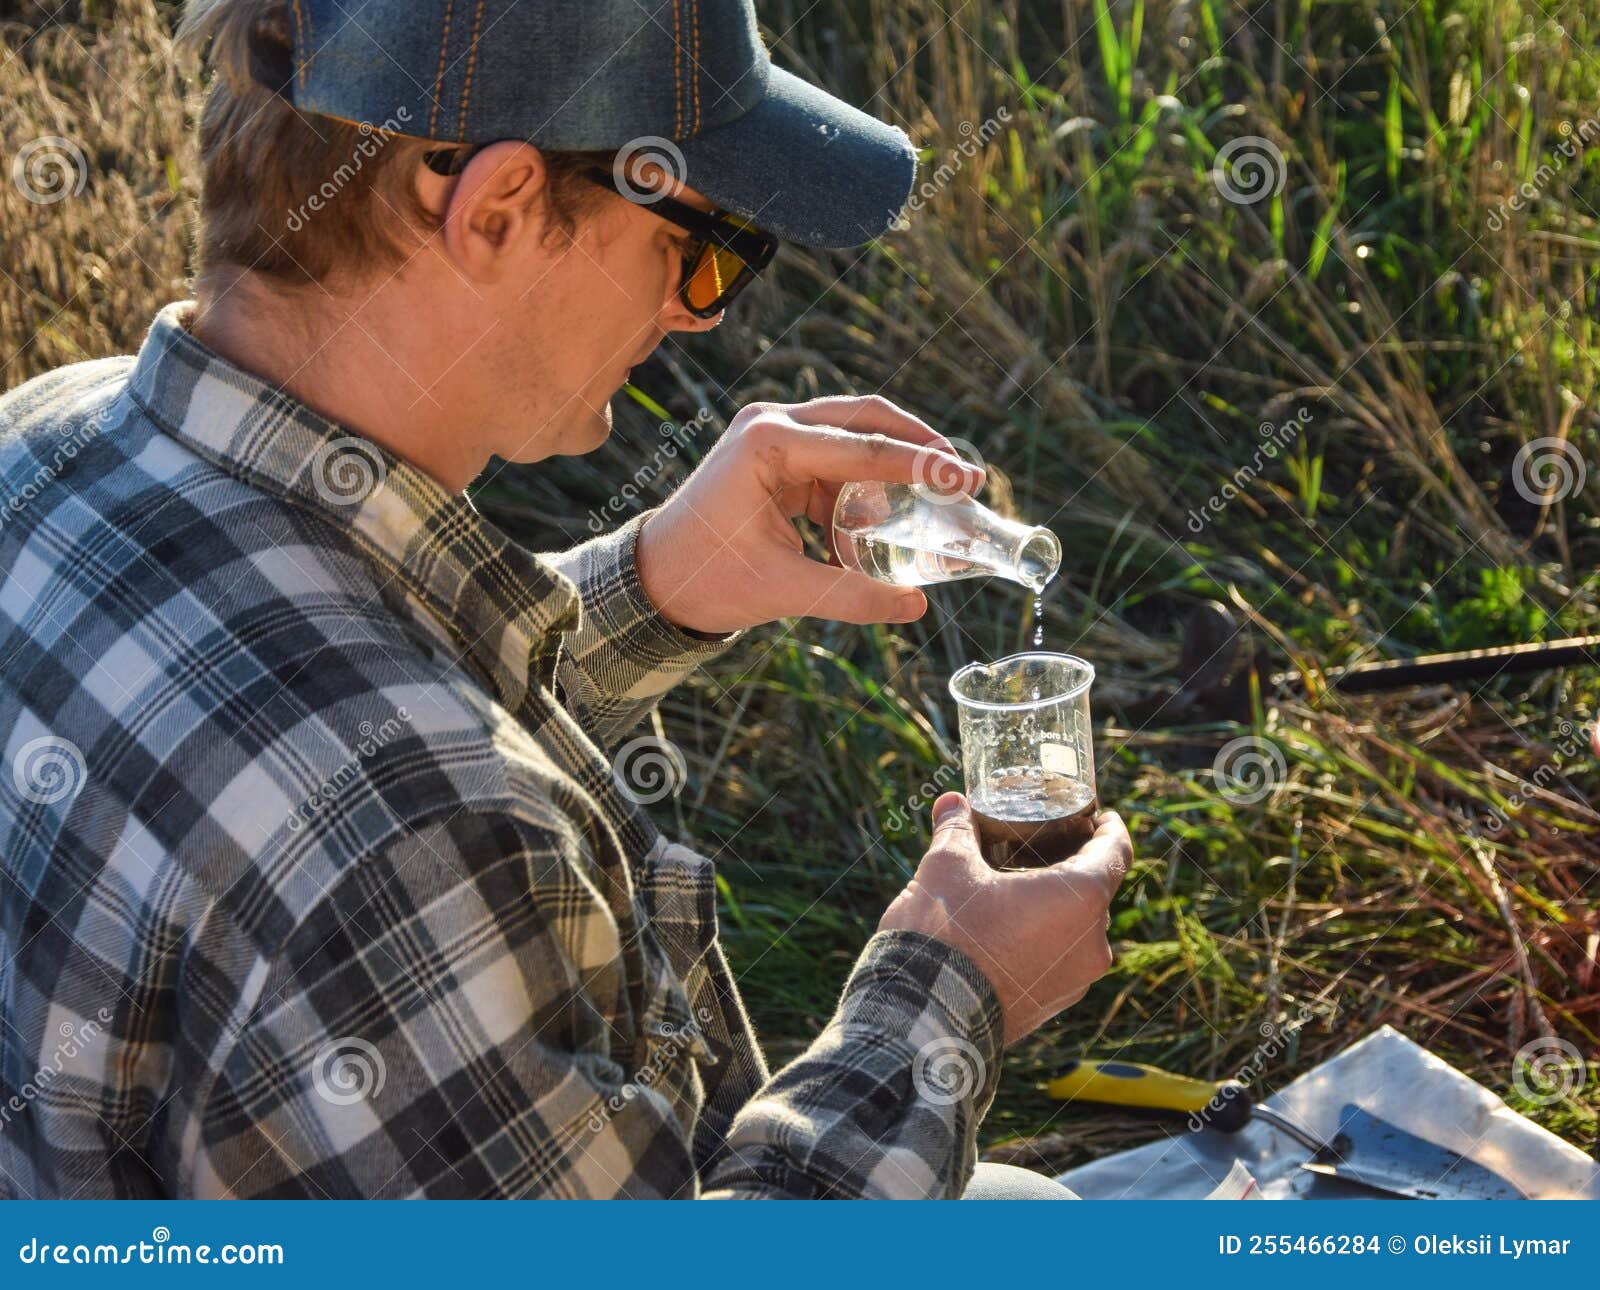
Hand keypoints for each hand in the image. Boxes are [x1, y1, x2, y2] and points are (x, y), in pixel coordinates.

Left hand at [633, 395, 983, 634]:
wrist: (655, 579)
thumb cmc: (706, 579)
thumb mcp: (782, 592)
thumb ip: (851, 595)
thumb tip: (915, 606)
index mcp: (767, 444)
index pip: (862, 449)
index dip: (922, 466)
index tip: (968, 480)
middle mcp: (771, 423)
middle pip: (866, 419)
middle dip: (918, 448)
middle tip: (964, 478)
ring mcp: (773, 434)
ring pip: (855, 437)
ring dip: (892, 471)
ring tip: (934, 504)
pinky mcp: (777, 455)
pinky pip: (836, 463)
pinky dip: (864, 491)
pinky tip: (884, 526)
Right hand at [879, 793, 1131, 1045]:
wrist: (926, 1018)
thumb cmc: (945, 935)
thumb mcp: (947, 868)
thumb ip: (956, 830)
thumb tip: (952, 803)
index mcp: (1081, 899)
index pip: (1116, 851)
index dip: (1109, 829)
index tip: (1100, 816)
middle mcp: (1092, 943)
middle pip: (1094, 890)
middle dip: (1070, 866)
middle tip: (1041, 846)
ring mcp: (1075, 981)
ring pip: (1076, 929)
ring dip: (1055, 907)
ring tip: (1017, 889)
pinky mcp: (1051, 1006)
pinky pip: (1058, 960)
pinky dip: (1042, 940)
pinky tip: (1005, 930)